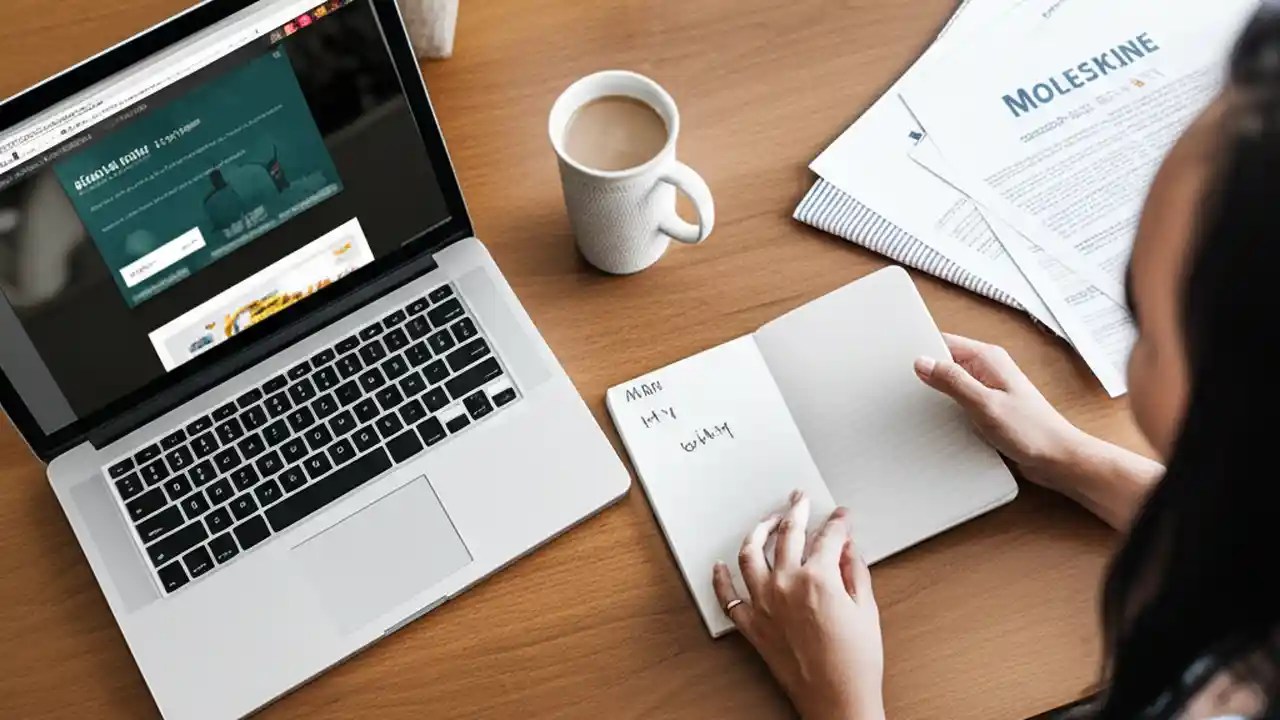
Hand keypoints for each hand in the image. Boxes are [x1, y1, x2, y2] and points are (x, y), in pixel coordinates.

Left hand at [712, 492, 885, 719]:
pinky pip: (728, 598)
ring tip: (765, 521)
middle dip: (797, 511)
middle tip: (800, 500)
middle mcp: (786, 585)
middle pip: (788, 534)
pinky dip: (720, 579)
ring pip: (750, 554)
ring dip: (757, 531)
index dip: (837, 522)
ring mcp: (764, 604)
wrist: (837, 700)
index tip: (841, 516)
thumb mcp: (867, 609)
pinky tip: (719, 566)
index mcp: (818, 578)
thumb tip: (848, 548)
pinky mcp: (752, 626)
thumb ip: (855, 571)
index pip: (828, 536)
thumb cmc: (855, 663)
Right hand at [913, 333, 1086, 492]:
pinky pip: (958, 400)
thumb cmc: (1032, 431)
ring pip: (950, 382)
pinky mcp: (987, 406)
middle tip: (904, 387)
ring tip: (920, 405)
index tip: (899, 363)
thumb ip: (953, 381)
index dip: (921, 350)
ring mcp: (987, 388)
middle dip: (925, 373)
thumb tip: (923, 362)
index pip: (944, 342)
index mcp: (988, 359)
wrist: (1057, 459)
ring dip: (936, 393)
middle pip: (945, 362)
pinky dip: (946, 408)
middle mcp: (987, 369)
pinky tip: (939, 420)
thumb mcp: (985, 404)